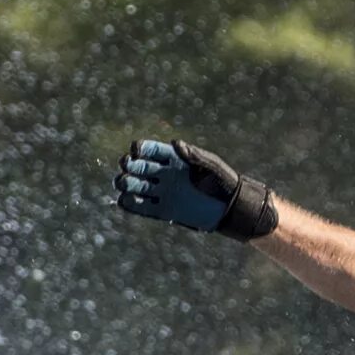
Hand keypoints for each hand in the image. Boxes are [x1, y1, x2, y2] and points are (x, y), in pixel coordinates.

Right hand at [111, 138, 277, 240]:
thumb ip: (194, 155)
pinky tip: (123, 201)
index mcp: (174, 159)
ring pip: (136, 186)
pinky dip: (131, 204)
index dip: (140, 148)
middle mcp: (165, 174)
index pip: (151, 150)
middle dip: (129, 165)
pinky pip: (142, 207)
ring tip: (122, 183)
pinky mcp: (163, 211)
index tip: (135, 150)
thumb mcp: (212, 166)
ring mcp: (163, 192)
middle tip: (127, 167)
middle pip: (138, 167)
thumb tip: (176, 143)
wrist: (231, 209)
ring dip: (126, 183)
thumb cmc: (225, 183)